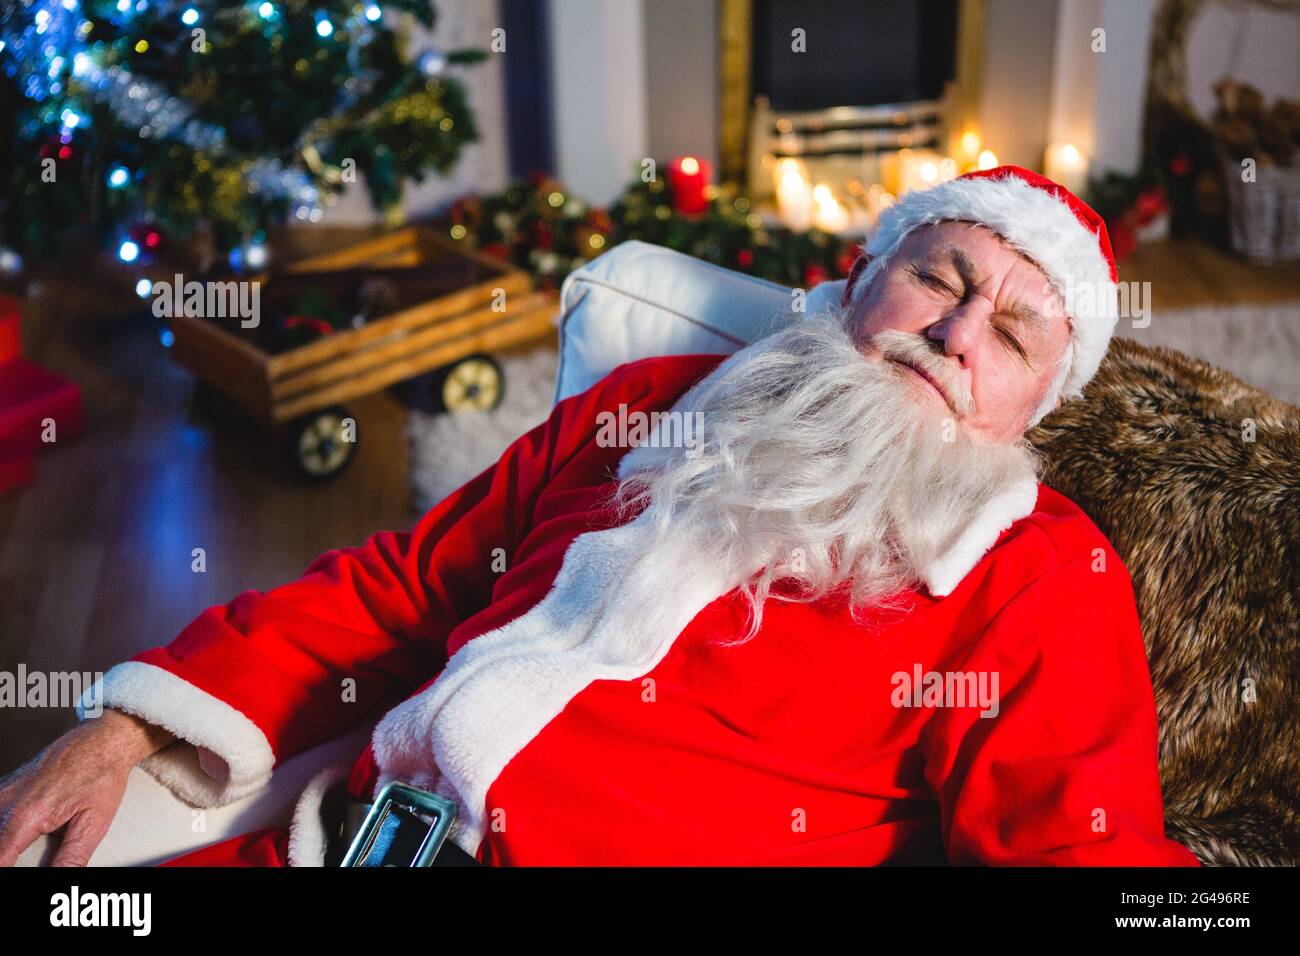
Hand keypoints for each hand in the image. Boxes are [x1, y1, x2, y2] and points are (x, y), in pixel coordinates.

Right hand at [0, 709, 174, 865]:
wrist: (103, 741)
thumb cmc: (101, 775)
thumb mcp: (93, 824)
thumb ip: (71, 858)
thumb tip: (59, 881)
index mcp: (25, 816)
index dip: (5, 872)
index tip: (17, 873)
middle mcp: (5, 802)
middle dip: (5, 858)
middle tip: (24, 860)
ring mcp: (1, 792)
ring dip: (4, 846)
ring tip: (18, 854)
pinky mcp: (3, 789)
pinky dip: (3, 831)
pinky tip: (13, 840)